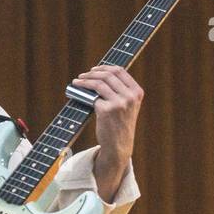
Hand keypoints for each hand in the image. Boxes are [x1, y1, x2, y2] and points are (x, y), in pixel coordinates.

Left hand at [71, 64, 142, 197]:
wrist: (119, 146)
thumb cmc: (120, 125)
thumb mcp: (127, 105)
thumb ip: (120, 90)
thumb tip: (99, 73)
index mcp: (137, 92)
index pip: (120, 71)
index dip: (105, 67)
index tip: (94, 69)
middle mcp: (130, 97)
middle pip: (108, 75)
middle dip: (93, 72)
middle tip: (83, 75)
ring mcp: (119, 103)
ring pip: (99, 82)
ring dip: (85, 79)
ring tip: (78, 81)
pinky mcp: (107, 110)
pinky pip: (92, 95)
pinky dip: (82, 90)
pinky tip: (76, 90)